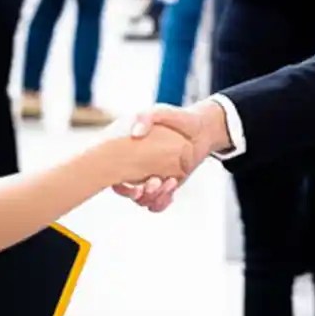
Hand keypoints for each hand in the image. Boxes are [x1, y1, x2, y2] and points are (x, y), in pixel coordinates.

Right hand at [110, 102, 228, 211]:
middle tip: (155, 182)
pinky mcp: (163, 186)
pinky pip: (157, 203)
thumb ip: (146, 117)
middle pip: (128, 192)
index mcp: (126, 151)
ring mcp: (149, 178)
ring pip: (143, 200)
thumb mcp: (161, 112)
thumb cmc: (178, 119)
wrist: (201, 130)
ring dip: (154, 197)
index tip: (134, 185)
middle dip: (140, 194)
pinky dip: (162, 202)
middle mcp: (135, 167)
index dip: (120, 186)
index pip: (113, 174)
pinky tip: (172, 190)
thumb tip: (136, 134)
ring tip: (170, 182)